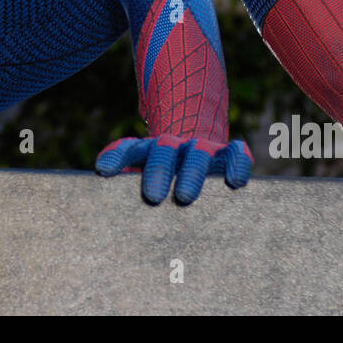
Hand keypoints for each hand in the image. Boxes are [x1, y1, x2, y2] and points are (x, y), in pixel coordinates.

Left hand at [96, 134, 251, 204]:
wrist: (196, 155)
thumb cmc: (163, 178)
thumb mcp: (141, 176)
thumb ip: (123, 184)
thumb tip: (108, 192)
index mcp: (147, 150)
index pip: (129, 149)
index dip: (117, 156)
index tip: (104, 170)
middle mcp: (174, 146)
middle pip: (164, 151)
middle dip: (158, 172)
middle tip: (151, 196)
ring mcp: (201, 148)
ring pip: (198, 153)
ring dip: (191, 172)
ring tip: (184, 197)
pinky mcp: (228, 153)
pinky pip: (236, 153)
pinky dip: (237, 163)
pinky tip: (236, 181)